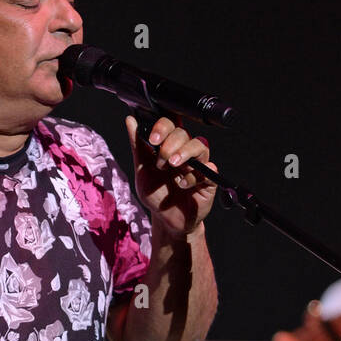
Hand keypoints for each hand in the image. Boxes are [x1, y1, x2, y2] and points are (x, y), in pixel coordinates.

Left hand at [126, 114, 217, 236]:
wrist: (166, 220)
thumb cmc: (156, 195)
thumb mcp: (142, 171)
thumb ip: (138, 147)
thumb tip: (130, 121)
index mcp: (169, 146)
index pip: (171, 124)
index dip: (163, 127)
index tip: (153, 139)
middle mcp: (185, 152)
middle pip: (184, 133)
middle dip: (170, 144)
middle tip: (161, 161)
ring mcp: (198, 165)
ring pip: (200, 146)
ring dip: (185, 153)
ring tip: (173, 166)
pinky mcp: (209, 180)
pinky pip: (209, 169)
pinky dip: (195, 176)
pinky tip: (183, 184)